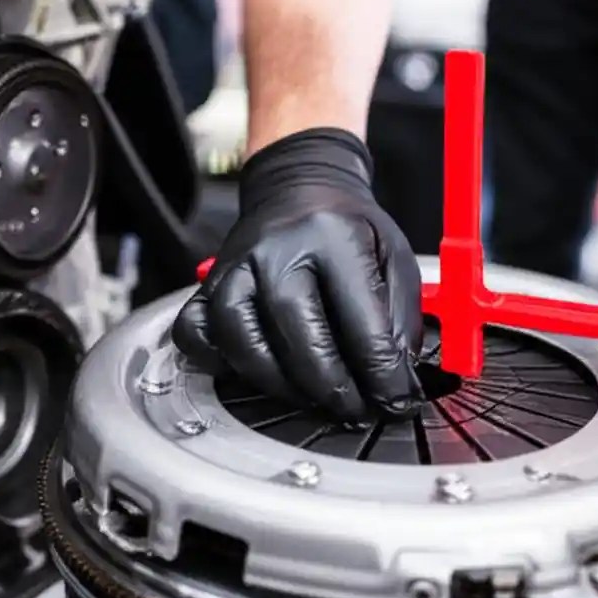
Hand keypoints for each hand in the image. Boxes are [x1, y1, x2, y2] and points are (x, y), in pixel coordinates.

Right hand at [172, 128, 423, 420]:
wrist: (299, 186)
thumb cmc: (348, 227)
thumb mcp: (395, 257)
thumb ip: (401, 319)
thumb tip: (397, 381)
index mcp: (333, 238)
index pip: (361, 323)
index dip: (383, 375)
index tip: (396, 402)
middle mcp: (277, 251)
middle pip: (299, 338)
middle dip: (333, 389)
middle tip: (355, 411)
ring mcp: (235, 267)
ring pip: (243, 344)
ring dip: (281, 386)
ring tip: (311, 397)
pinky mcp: (208, 283)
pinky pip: (196, 334)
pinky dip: (219, 364)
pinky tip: (253, 371)